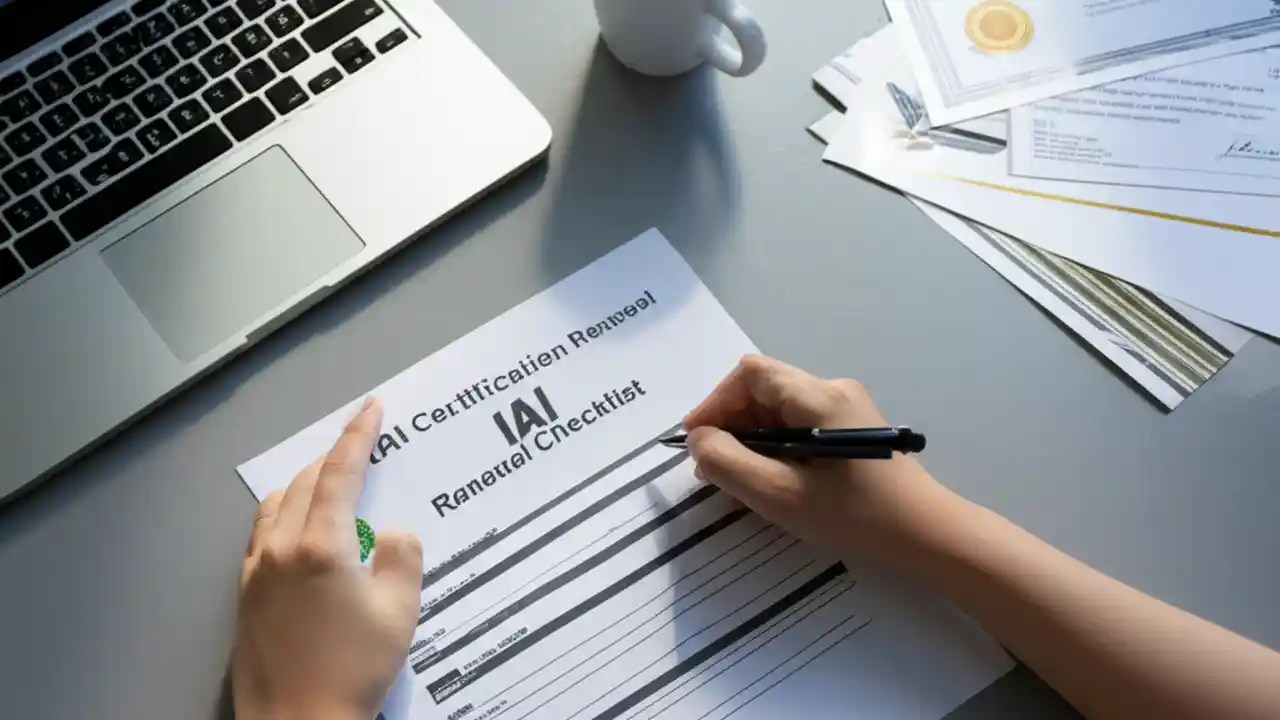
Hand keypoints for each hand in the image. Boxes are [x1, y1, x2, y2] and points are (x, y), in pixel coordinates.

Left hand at [233, 398, 422, 719]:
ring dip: (305, 484)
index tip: (371, 409)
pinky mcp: (244, 595)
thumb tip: (394, 535)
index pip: (341, 473)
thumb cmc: (354, 670)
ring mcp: (255, 572)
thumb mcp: (400, 612)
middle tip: (360, 442)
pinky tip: (299, 529)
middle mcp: (279, 549)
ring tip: (332, 484)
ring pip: (276, 505)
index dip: (359, 436)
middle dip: (335, 457)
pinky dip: (283, 515)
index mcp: (320, 546)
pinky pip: (261, 535)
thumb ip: (403, 559)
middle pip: (305, 482)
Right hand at [683, 355, 964, 571]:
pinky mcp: (853, 430)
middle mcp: (833, 391)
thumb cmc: (854, 516)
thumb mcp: (779, 494)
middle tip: (711, 468)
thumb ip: (727, 463)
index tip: (695, 442)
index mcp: (818, 397)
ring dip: (750, 438)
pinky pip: (800, 425)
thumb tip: (699, 440)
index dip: (715, 402)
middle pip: (764, 390)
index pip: (750, 374)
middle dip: (730, 423)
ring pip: (780, 410)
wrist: (927, 535)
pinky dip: (774, 446)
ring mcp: (847, 409)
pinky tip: (771, 479)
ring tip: (736, 478)